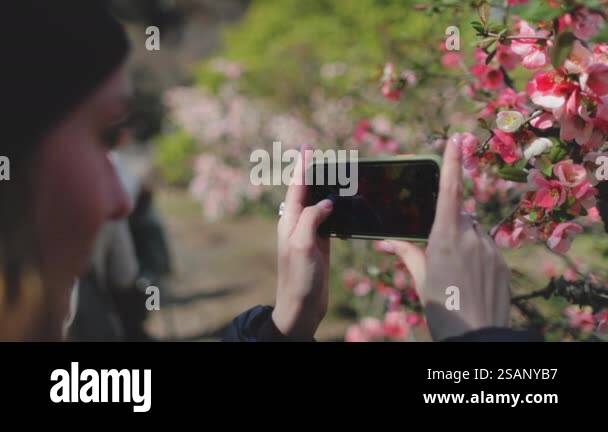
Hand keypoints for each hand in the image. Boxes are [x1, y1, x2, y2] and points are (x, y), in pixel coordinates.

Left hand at [273, 145, 332, 339]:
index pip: (296, 187)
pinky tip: (344, 204)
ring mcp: (310, 233)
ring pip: (319, 204)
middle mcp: (298, 223)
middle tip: (323, 155)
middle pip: (307, 192)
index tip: (307, 147)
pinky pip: (329, 220)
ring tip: (336, 174)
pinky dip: (337, 209)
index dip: (302, 166)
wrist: (302, 306)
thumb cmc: (298, 277)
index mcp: (290, 220)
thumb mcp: (302, 244)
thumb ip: (312, 219)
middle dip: (314, 173)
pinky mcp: (321, 244)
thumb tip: (327, 202)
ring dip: (326, 189)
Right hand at [380, 134, 510, 340]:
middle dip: (451, 224)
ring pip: (475, 232)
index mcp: (445, 237)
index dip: (453, 162)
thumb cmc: (441, 308)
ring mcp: (490, 249)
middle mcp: (470, 237)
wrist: (477, 336)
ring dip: (465, 242)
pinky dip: (478, 256)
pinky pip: (487, 248)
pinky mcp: (502, 262)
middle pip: (461, 215)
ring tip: (457, 273)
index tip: (457, 138)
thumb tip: (390, 241)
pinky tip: (471, 280)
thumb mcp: (420, 280)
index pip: (450, 191)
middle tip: (441, 253)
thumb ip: (409, 254)